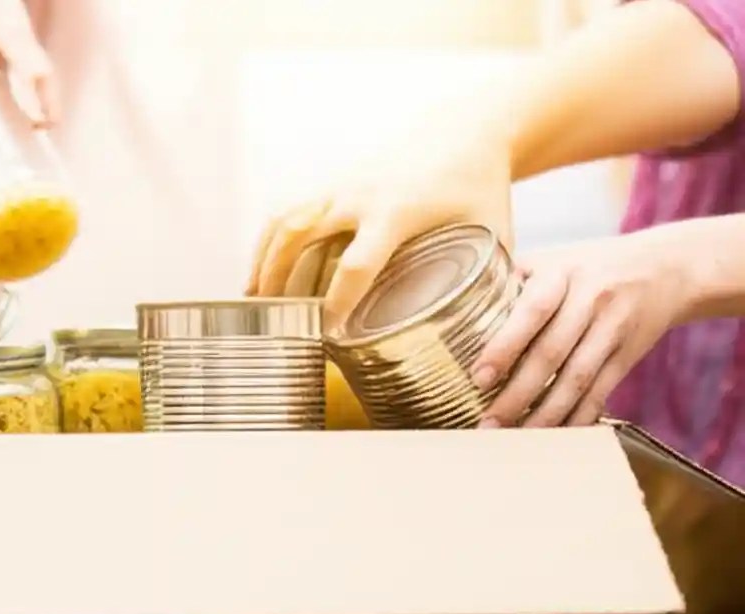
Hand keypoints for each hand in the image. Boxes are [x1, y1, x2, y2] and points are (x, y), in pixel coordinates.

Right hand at [245, 112, 512, 326]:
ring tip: (253, 301)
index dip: (337, 300)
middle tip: (275, 324)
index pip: (356, 263)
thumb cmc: (481, 190)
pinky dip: (269, 243)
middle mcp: (360, 195)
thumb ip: (491, 289)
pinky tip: (261, 272)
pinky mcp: (333, 183)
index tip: (328, 332)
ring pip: (285, 222)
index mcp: (399, 211)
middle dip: (279, 281)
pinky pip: (289, 213)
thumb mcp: (495, 237)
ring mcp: (341, 185)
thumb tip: (491, 346)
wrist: (466, 130)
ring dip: (263, 261)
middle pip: (300, 238)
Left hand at [472, 237, 686, 427]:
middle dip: (517, 394)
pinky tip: (555, 435)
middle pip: (552, 354)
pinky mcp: (628, 355)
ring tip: (515, 439)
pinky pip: (600, 392)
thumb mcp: (552, 260)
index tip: (478, 377)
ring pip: (577, 380)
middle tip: (487, 424)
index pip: (532, 311)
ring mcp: (613, 329)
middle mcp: (590, 300)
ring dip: (545, 415)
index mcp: (562, 273)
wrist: (664, 268)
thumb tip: (454, 310)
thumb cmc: (587, 267)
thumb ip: (511, 282)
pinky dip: (577, 418)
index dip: (505, 346)